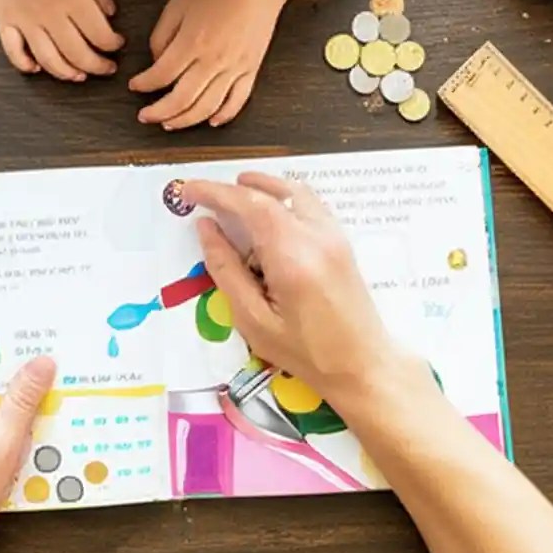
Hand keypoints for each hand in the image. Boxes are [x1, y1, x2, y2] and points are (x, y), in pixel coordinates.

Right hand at [0, 0, 123, 80]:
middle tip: (107, 68)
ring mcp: (26, 21)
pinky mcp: (6, 22)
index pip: (99, 35)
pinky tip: (37, 68)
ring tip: (79, 76)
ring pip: (49, 60)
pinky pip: (14, 52)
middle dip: (97, 66)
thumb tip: (111, 17)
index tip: (118, 44)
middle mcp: (50, 14)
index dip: (113, 45)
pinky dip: (25, 65)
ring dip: (67, 74)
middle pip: (78, 54)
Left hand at [129, 0, 283, 129]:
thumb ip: (161, 37)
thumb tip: (157, 63)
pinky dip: (223, 116)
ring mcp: (234, 68)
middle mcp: (213, 61)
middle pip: (181, 99)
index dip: (144, 84)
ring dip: (185, 121)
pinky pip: (237, 102)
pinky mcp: (251, 70)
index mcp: (192, 42)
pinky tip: (210, 122)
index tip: (135, 86)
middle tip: (145, 116)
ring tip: (169, 123)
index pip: (161, 75)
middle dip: (158, 112)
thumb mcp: (177, 6)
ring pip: (207, 108)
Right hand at [182, 174, 430, 405]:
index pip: (249, 204)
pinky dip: (284, 198)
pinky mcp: (342, 241)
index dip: (215, 192)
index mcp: (292, 256)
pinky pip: (310, 203)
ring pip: (294, 191)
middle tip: (204, 195)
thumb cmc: (307, 353)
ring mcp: (334, 235)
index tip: (189, 190)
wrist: (363, 364)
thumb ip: (226, 270)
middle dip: (233, 189)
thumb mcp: (254, 320)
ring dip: (261, 187)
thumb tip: (206, 229)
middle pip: (271, 193)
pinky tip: (269, 214)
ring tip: (234, 197)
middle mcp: (317, 236)